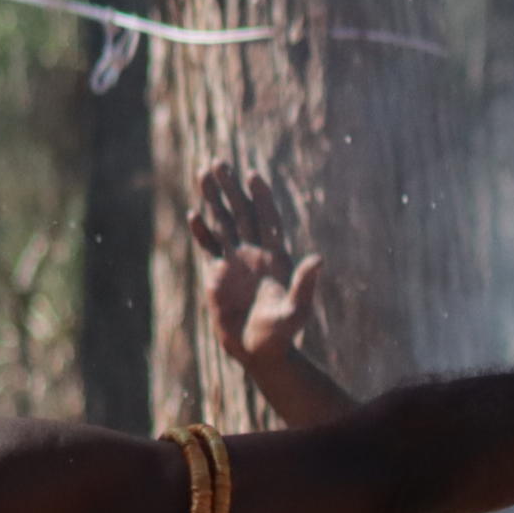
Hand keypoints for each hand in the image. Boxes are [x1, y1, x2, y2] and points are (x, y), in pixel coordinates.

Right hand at [185, 157, 326, 388]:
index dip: (261, 197)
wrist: (258, 350)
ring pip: (223, 221)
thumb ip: (305, 284)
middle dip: (231, 188)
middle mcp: (255, 252)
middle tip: (218, 162)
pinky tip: (194, 214)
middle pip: (242, 212)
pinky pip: (208, 245)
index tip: (253, 176)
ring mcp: (235, 260)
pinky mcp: (217, 272)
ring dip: (213, 198)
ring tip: (203, 172)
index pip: (268, 219)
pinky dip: (201, 231)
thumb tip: (319, 260)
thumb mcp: (296, 310)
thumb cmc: (282, 333)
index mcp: (276, 256)